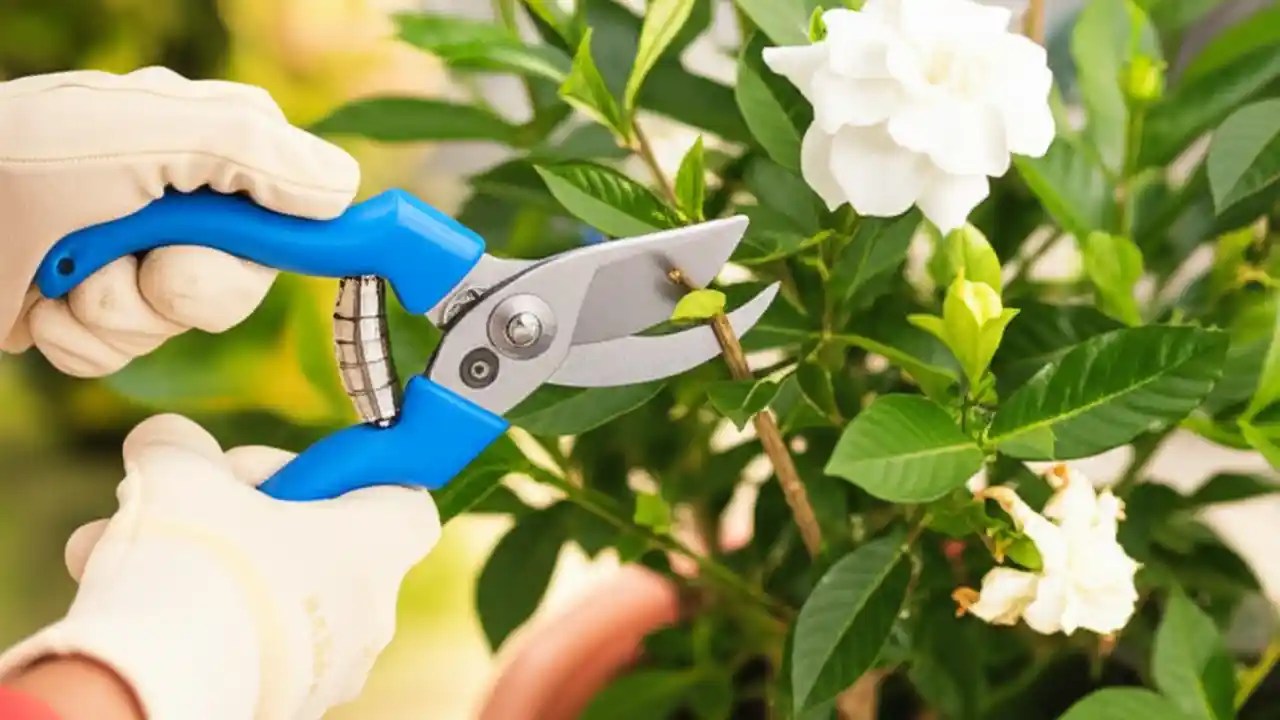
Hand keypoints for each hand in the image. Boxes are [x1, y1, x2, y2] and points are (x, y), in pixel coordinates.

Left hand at [0, 67, 358, 376]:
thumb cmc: (14, 160)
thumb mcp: (143, 133)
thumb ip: (253, 150)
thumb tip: (344, 193)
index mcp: (204, 146)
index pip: (295, 208)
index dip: (283, 241)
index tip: (281, 254)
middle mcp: (177, 205)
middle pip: (241, 285)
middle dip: (185, 288)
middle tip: (144, 259)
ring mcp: (132, 261)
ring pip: (176, 328)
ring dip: (116, 313)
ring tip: (67, 271)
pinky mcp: (89, 313)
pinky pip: (118, 358)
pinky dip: (77, 339)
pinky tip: (43, 301)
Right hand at [0, 415, 438, 719]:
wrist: (155, 695)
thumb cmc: (193, 574)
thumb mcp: (178, 476)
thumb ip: (180, 446)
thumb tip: (170, 443)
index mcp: (375, 548)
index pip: (405, 499)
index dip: (350, 473)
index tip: (291, 471)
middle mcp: (367, 615)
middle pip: (320, 543)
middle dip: (243, 518)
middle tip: (184, 506)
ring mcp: (328, 671)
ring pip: (271, 596)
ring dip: (206, 567)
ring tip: (124, 554)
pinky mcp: (282, 707)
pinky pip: (247, 649)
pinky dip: (199, 625)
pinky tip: (130, 613)